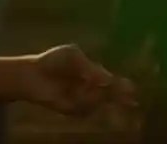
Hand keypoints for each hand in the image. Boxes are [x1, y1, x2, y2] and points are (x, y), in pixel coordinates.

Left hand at [20, 45, 136, 115]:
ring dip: (92, 94)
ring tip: (80, 84)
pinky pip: (85, 108)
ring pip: (99, 101)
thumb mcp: (72, 55)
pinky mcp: (76, 111)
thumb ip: (90, 66)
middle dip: (121, 97)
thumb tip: (108, 78)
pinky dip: (80, 100)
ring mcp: (85, 101)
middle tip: (129, 99)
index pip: (114, 82)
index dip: (124, 87)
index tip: (132, 89)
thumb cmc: (52, 61)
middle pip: (112, 96)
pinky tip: (70, 94)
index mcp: (94, 74)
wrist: (33, 75)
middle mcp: (93, 89)